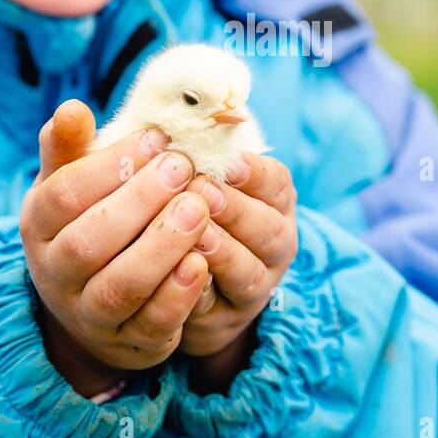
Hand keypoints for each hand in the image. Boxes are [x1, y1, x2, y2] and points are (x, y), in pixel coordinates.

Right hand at [21, 100, 213, 396]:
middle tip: (183, 168)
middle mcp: (55, 274)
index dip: (108, 166)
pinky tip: (202, 263)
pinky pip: (151, 324)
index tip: (156, 139)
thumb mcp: (71, 182)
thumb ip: (71, 147)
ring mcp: (90, 314)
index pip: (63, 196)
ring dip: (161, 247)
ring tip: (199, 209)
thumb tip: (72, 109)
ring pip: (121, 287)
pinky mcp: (130, 342)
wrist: (96, 303)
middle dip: (139, 203)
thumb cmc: (89, 221)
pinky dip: (177, 296)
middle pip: (89, 243)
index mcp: (39, 226)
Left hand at [178, 152, 298, 391]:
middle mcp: (274, 244)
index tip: (227, 162)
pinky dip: (201, 294)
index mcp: (272, 201)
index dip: (254, 173)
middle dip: (237, 209)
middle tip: (203, 191)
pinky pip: (218, 309)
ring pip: (250, 272)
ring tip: (196, 235)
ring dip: (224, 252)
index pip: (276, 183)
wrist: (179, 280)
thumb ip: (188, 149)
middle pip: (269, 228)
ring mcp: (255, 286)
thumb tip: (161, 116)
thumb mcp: (197, 174)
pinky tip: (181, 275)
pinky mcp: (226, 321)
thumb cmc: (185, 208)